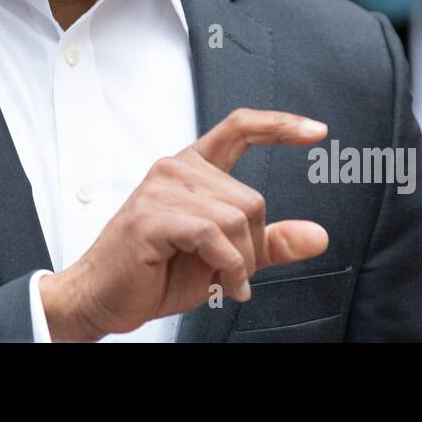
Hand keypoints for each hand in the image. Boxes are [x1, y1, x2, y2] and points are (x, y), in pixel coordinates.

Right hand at [38, 108, 329, 340]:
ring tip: (225, 280)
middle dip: (254, 246)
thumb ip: (268, 241)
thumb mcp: (225, 256)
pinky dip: (228, 266)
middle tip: (235, 272)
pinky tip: (223, 284)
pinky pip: (213, 235)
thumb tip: (316, 236)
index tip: (315, 130)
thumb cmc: (156, 272)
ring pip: (236, 218)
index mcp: (191, 168)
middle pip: (251, 197)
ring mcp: (160, 189)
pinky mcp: (151, 216)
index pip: (239, 129)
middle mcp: (175, 170)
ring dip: (241, 262)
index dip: (279, 125)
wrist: (105, 296)